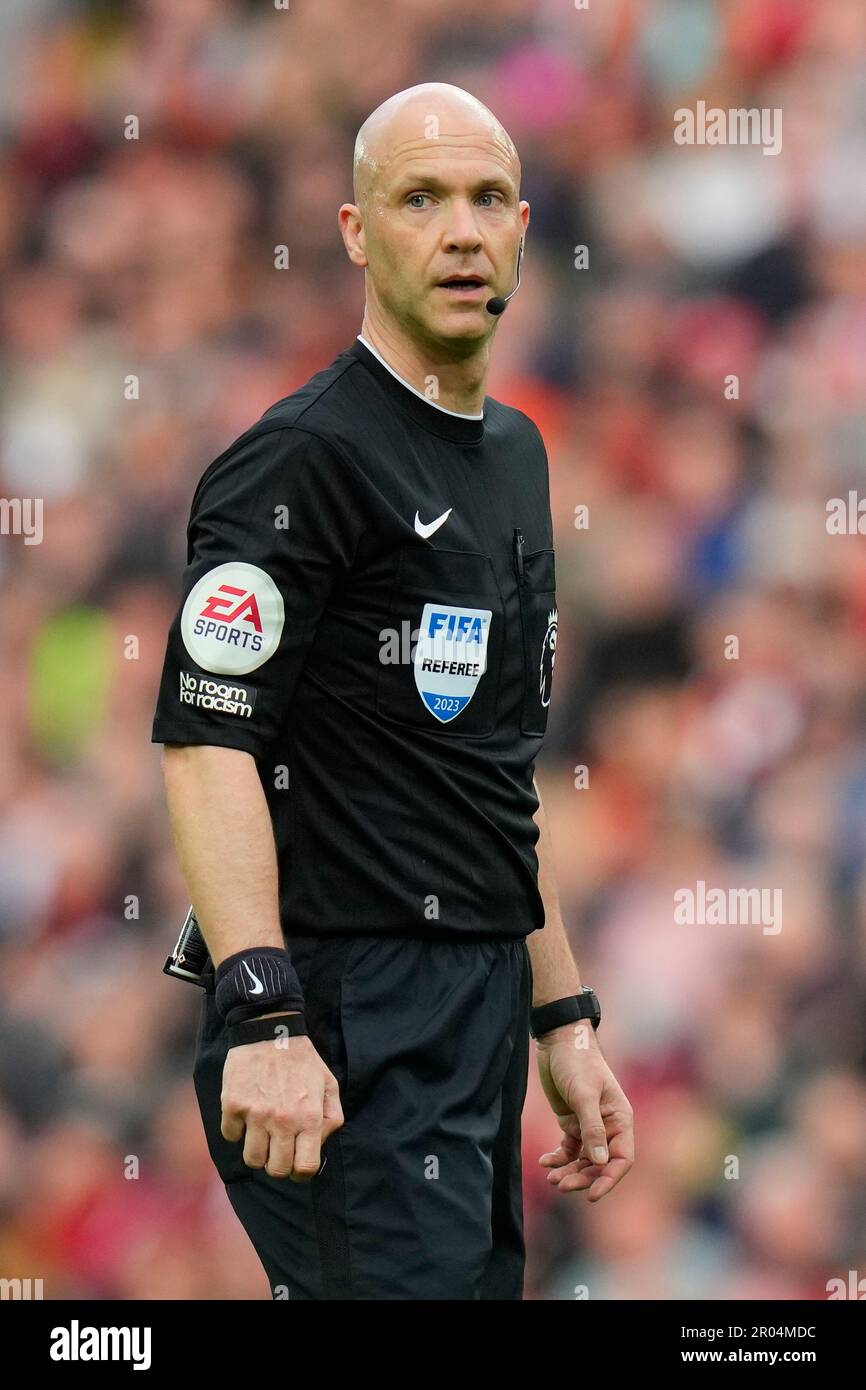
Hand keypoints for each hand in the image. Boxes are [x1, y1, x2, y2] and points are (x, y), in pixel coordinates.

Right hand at [220, 1015, 343, 1180]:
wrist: (269, 1031)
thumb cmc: (302, 1061)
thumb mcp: (328, 1085)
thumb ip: (331, 1118)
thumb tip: (319, 1146)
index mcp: (309, 1118)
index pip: (305, 1168)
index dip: (301, 1173)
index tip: (296, 1165)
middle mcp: (283, 1120)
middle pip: (276, 1170)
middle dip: (278, 1165)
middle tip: (278, 1149)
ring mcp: (256, 1114)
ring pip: (252, 1159)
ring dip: (257, 1150)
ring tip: (261, 1132)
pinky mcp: (233, 1105)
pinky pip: (231, 1136)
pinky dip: (236, 1130)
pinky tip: (246, 1113)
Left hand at [535, 1022, 633, 1200]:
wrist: (558, 1041)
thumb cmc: (577, 1063)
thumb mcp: (584, 1095)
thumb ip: (592, 1129)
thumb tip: (600, 1162)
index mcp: (620, 1119)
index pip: (622, 1158)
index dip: (609, 1178)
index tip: (591, 1195)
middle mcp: (608, 1125)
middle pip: (600, 1163)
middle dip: (583, 1177)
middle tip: (561, 1186)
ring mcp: (589, 1125)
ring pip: (583, 1160)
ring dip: (569, 1171)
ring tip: (551, 1178)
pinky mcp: (572, 1122)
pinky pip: (568, 1149)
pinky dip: (558, 1158)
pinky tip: (545, 1162)